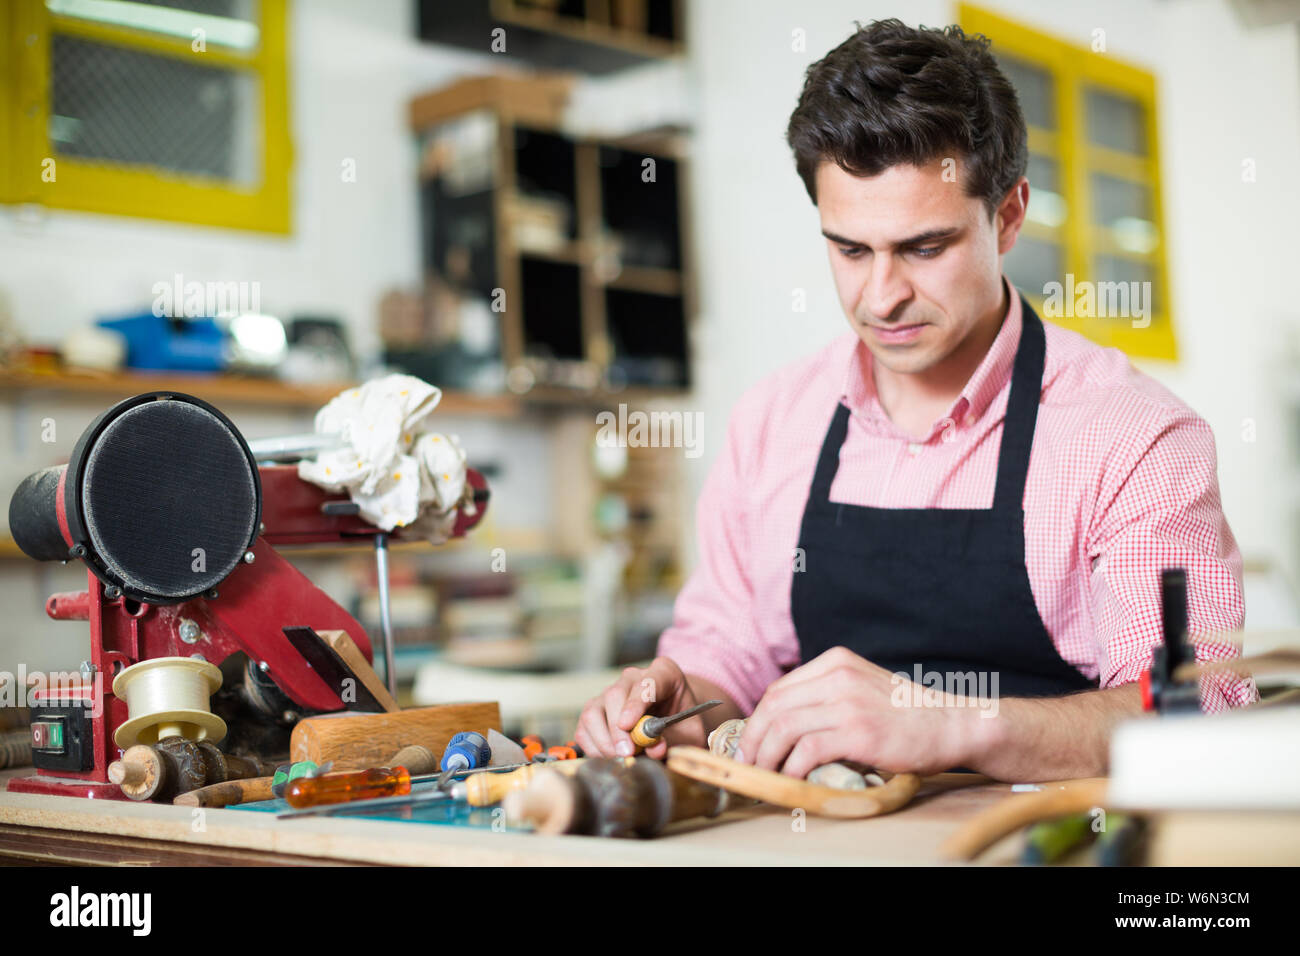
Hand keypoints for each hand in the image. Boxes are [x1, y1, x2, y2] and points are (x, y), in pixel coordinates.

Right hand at [573, 657, 703, 758]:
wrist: (676, 727)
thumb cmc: (684, 727)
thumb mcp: (690, 733)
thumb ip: (674, 739)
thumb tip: (654, 749)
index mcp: (664, 673)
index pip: (647, 682)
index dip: (635, 703)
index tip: (628, 725)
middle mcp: (633, 677)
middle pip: (615, 695)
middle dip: (617, 729)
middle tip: (626, 753)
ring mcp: (611, 692)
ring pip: (593, 710)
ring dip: (603, 739)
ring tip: (620, 758)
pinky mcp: (596, 711)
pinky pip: (584, 728)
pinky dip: (593, 747)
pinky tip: (610, 758)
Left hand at [736, 646, 971, 776]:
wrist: (953, 724)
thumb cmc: (907, 714)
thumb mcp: (862, 688)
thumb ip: (828, 696)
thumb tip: (785, 726)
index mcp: (835, 662)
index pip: (779, 689)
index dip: (758, 719)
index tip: (752, 743)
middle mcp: (838, 676)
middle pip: (774, 706)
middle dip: (753, 738)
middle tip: (748, 763)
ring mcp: (848, 702)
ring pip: (783, 727)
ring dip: (766, 756)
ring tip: (765, 775)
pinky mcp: (859, 731)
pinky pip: (807, 749)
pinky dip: (792, 768)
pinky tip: (792, 780)